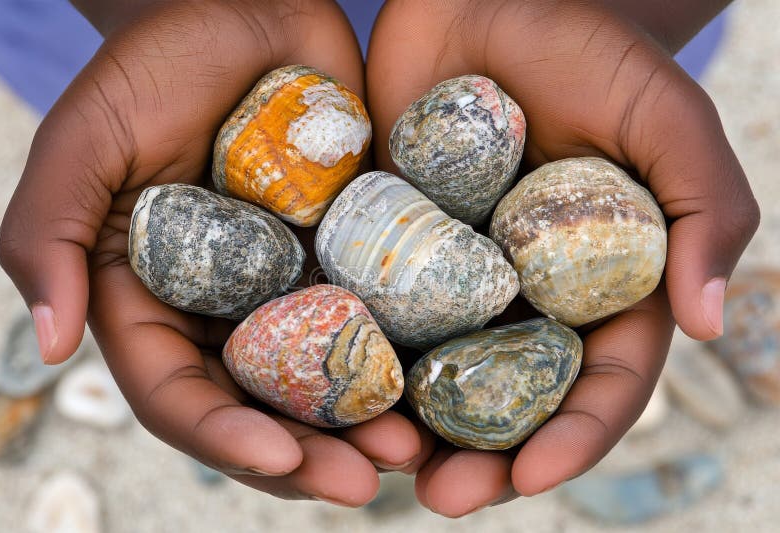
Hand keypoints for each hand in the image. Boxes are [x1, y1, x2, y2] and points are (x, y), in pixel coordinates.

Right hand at [0, 0, 428, 503]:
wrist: (244, 9)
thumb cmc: (156, 66)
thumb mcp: (86, 141)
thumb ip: (45, 235)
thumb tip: (46, 345)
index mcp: (154, 302)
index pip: (180, 394)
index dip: (227, 436)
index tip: (283, 460)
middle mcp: (226, 309)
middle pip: (264, 407)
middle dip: (312, 454)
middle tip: (367, 481)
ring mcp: (296, 286)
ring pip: (330, 378)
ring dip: (369, 424)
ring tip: (415, 452)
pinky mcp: (354, 253)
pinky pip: (384, 316)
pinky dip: (411, 358)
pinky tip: (446, 381)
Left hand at [366, 0, 757, 515]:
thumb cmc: (588, 48)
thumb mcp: (666, 120)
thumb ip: (703, 213)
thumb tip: (714, 325)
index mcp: (595, 284)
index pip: (595, 381)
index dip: (570, 439)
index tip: (529, 480)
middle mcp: (522, 292)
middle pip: (503, 396)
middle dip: (478, 456)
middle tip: (440, 496)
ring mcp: (451, 272)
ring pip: (429, 367)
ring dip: (406, 426)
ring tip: (372, 466)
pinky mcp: (388, 240)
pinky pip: (368, 304)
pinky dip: (350, 352)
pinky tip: (324, 390)